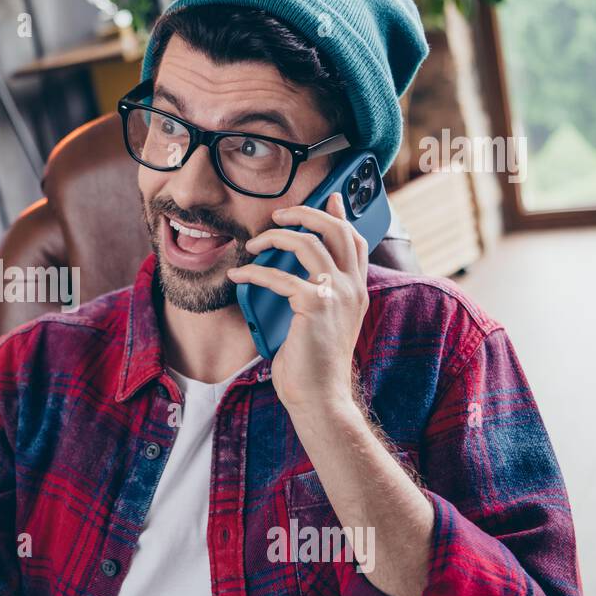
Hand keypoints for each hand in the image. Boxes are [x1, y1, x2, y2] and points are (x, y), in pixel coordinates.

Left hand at [227, 192, 367, 418]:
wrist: (320, 398)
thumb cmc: (313, 365)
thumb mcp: (321, 324)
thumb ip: (315, 295)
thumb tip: (291, 276)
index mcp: (357, 291)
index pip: (355, 240)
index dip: (342, 215)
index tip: (331, 197)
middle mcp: (353, 288)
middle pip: (336, 230)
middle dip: (306, 213)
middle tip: (280, 213)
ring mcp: (337, 294)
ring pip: (308, 243)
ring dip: (275, 236)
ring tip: (253, 243)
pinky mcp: (315, 305)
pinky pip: (279, 276)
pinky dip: (254, 271)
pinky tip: (239, 275)